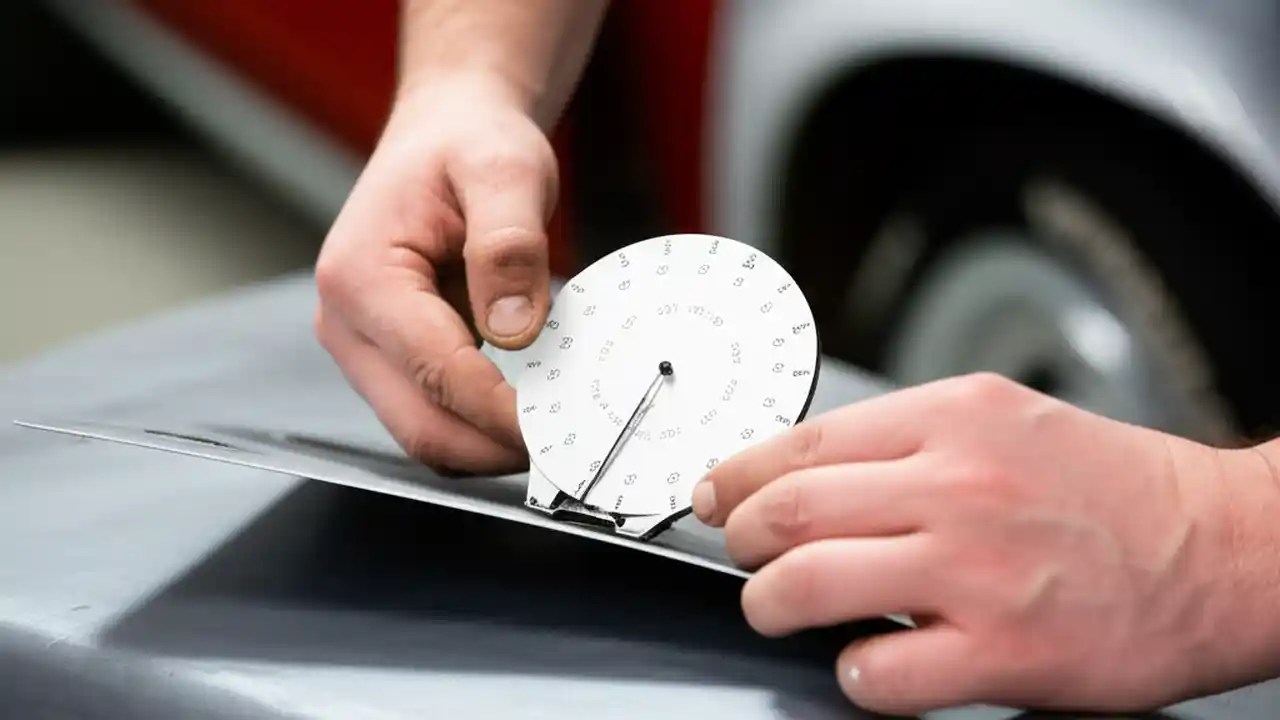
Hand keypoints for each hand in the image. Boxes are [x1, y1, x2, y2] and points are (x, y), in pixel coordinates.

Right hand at [315, 78, 556, 473]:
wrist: (450, 130)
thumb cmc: (471, 142)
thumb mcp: (505, 170)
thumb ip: (509, 246)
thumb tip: (515, 331)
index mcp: (360, 277)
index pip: (436, 373)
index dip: (501, 412)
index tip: (563, 427)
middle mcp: (345, 322)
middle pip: (420, 428)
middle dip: (495, 448)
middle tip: (569, 446)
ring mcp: (364, 347)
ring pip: (426, 432)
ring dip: (490, 445)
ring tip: (558, 429)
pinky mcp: (391, 358)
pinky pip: (435, 413)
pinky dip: (483, 425)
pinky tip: (534, 408)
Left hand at [694, 372, 1279, 714]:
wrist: (1224, 548)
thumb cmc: (1114, 489)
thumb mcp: (1005, 422)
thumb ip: (907, 441)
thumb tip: (808, 474)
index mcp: (953, 418)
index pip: (802, 444)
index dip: (737, 474)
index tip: (715, 494)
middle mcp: (957, 485)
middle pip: (789, 512)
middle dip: (741, 539)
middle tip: (742, 553)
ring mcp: (975, 570)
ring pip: (808, 585)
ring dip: (769, 603)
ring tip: (775, 607)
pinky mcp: (1002, 650)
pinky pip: (876, 671)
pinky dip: (851, 671)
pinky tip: (865, 661)